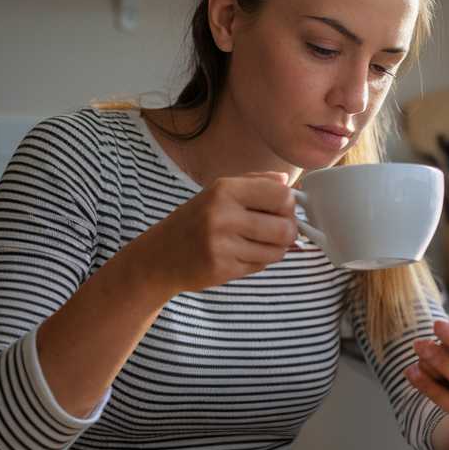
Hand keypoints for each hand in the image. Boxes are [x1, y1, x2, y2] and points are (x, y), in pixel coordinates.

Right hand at [125, 172, 297, 298]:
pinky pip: (261, 266)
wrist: (159, 256)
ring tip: (261, 243)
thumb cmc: (194, 220)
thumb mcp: (219, 191)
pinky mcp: (222, 269)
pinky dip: (259, 261)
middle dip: (288, 231)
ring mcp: (222, 244)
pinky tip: (243, 254)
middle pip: (285, 227)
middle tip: (278, 231)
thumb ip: (255, 182)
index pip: (281, 195)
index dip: (289, 204)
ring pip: (277, 250)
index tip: (282, 209)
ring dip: (276, 249)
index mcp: (225, 190)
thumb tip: (287, 180)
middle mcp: (222, 215)